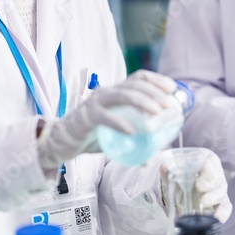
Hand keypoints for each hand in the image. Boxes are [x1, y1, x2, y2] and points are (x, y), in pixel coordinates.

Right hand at [37, 70, 179, 173]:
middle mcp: (106, 93)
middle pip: (134, 84)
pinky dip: (120, 123)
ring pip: (122, 94)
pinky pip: (105, 117)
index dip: (157, 80)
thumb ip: (131, 143)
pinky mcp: (86, 117)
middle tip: (169, 106)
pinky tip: (132, 132)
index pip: (138, 78)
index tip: (173, 89)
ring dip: (143, 101)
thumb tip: (150, 157)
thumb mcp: (114, 136)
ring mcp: (95, 103)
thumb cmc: (90, 136)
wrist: (62, 142)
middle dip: (155, 92)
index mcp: (115, 93)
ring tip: (157, 113)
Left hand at [159, 150, 231, 223]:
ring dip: (213, 200)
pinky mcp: (220, 201)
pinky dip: (223, 213)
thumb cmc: (180, 170)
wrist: (179, 181)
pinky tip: (217, 218)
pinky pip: (225, 207)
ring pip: (222, 193)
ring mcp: (218, 188)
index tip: (199, 185)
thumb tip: (165, 166)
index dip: (208, 174)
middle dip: (209, 189)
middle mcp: (215, 173)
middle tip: (201, 197)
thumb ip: (169, 166)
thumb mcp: (173, 166)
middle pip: (218, 180)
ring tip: (202, 204)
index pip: (212, 163)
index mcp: (206, 160)